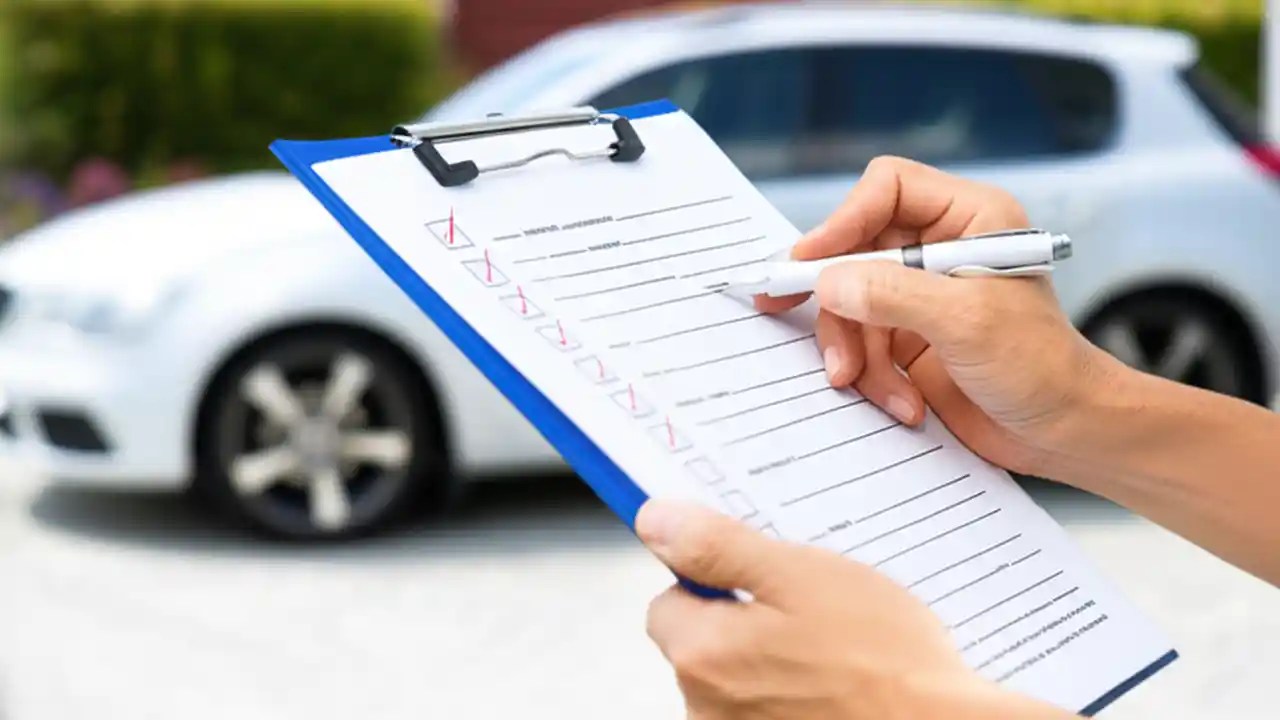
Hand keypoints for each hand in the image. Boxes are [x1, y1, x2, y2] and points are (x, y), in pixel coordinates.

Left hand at [636, 500, 1074, 718]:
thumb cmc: (886, 662)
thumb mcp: (800, 576)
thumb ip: (718, 547)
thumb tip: (655, 520)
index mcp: (702, 653)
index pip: (668, 601)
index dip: (710, 580)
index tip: (753, 573)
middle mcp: (705, 708)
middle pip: (699, 645)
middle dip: (742, 623)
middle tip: (806, 610)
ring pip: (735, 681)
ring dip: (770, 663)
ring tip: (832, 653)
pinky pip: (764, 709)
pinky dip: (790, 697)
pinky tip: (835, 687)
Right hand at [760, 156, 1121, 476]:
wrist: (1064, 433)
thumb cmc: (1042, 367)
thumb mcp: (967, 323)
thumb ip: (893, 295)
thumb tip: (828, 281)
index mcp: (969, 219)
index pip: (886, 190)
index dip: (843, 221)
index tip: (809, 262)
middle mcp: (939, 250)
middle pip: (854, 251)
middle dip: (838, 301)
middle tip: (787, 314)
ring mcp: (920, 297)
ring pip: (849, 305)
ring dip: (854, 352)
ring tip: (870, 386)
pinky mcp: (907, 341)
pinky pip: (859, 346)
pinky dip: (870, 377)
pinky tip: (903, 402)